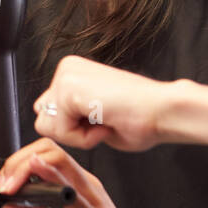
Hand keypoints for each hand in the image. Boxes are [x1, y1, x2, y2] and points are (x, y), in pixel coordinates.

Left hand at [0, 138, 157, 207]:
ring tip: (7, 186)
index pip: (43, 158)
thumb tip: (8, 207)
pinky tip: (38, 173)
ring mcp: (92, 197)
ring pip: (59, 161)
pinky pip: (73, 189)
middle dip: (16, 163)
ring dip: (25, 168)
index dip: (15, 165)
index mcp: (76, 189)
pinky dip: (53, 176)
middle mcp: (84, 186)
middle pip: (48, 151)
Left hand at [32, 55, 171, 151]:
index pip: (50, 112)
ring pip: (47, 126)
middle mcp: (67, 69)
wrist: (163, 110)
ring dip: (76, 135)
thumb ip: (70, 117)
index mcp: (73, 73)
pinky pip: (59, 131)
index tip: (102, 120)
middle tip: (102, 123)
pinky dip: (83, 138)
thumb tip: (48, 122)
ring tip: (104, 122)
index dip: (74, 128)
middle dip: (70, 131)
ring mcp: (66, 76)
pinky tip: (105, 122)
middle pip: (44, 118)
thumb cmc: (139, 118)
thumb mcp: (93, 117)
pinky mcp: (68, 88)